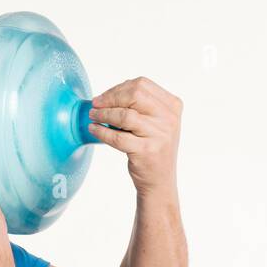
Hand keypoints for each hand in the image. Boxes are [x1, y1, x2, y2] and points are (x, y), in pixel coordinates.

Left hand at [88, 77, 181, 196]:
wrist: (160, 181)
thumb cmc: (153, 149)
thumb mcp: (157, 123)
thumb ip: (142, 105)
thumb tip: (110, 94)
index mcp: (172, 106)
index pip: (142, 85)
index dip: (118, 88)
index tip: (104, 96)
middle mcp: (169, 119)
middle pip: (134, 95)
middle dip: (110, 97)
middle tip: (96, 104)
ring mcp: (159, 135)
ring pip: (124, 115)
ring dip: (103, 114)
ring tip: (93, 116)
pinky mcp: (146, 150)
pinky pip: (117, 136)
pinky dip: (102, 131)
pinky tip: (95, 129)